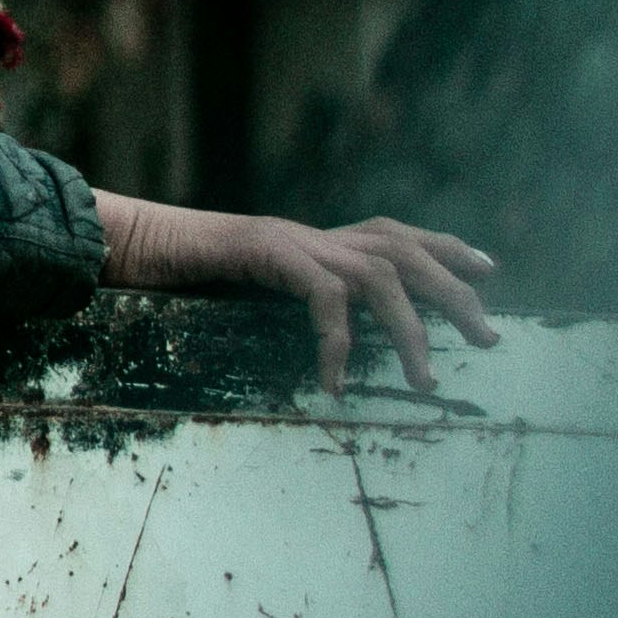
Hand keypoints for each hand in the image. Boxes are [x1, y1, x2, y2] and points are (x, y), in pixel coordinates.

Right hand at [96, 196, 498, 396]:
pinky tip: (335, 383)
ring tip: (426, 380)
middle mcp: (315, 234)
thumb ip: (293, 304)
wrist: (128, 243)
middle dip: (454, 293)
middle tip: (489, 339)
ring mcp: (295, 240)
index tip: (488, 270)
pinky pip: (324, 297)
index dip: (446, 247)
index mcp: (317, 240)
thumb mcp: (252, 295)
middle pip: (407, 251)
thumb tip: (327, 341)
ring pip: (381, 274)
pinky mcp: (269, 251)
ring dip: (412, 329)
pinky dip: (338, 341)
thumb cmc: (183, 276)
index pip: (398, 234)